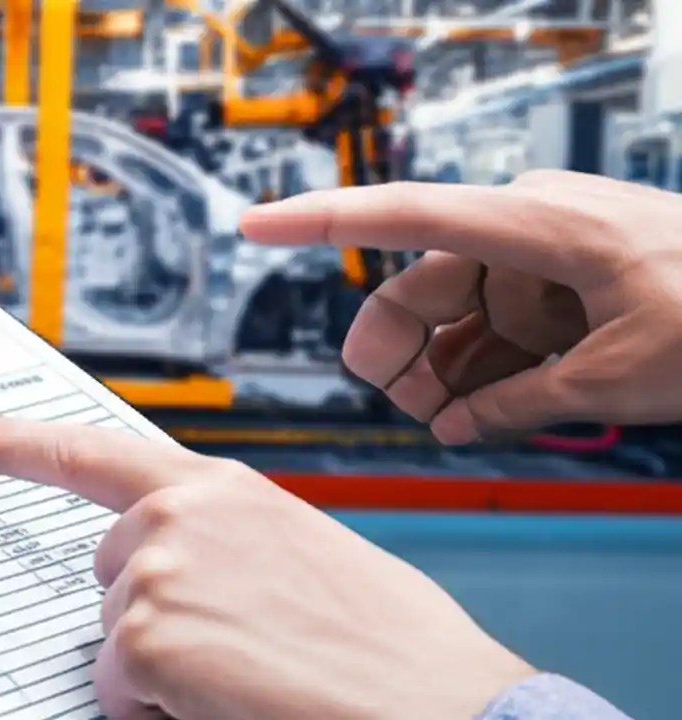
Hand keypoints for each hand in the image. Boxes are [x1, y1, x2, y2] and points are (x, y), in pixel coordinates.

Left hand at [0, 417, 533, 719]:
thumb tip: (177, 575)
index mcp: (220, 487)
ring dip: (165, 672)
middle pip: (106, 576)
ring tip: (253, 675)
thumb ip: (225, 544)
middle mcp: (176, 515)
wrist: (445, 702)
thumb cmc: (391, 643)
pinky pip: (122, 695)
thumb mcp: (301, 556)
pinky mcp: (145, 636)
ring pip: (116, 642)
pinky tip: (236, 701)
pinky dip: (165, 713)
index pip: (89, 455)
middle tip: (242, 647)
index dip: (9, 446)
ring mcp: (155, 572)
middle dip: (151, 617)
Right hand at [239, 170, 681, 443]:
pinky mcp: (567, 282)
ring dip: (448, 370)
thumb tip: (451, 427)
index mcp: (534, 224)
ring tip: (449, 421)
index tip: (254, 223)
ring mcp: (547, 254)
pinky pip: (502, 325)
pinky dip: (487, 368)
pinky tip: (478, 409)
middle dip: (401, 350)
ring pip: (461, 314)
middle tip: (395, 405)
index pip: (403, 216)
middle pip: (424, 285)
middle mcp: (528, 227)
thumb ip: (518, 404)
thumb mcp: (617, 376)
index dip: (320, 222)